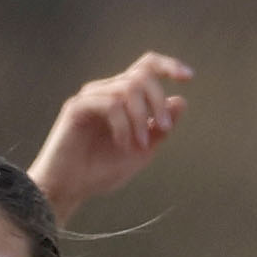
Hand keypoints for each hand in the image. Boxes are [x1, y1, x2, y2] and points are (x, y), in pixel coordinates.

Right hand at [27, 51, 191, 216]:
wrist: (68, 191)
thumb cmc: (99, 173)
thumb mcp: (142, 151)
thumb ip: (160, 127)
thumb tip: (180, 100)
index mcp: (120, 98)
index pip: (146, 67)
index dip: (169, 65)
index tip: (189, 78)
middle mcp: (105, 92)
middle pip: (142, 74)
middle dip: (158, 100)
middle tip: (164, 127)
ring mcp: (90, 98)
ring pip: (128, 88)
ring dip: (142, 117)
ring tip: (140, 145)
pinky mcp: (76, 107)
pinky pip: (112, 104)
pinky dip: (124, 125)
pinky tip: (122, 144)